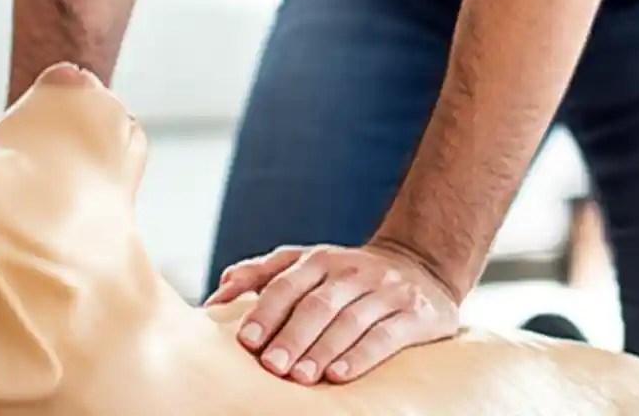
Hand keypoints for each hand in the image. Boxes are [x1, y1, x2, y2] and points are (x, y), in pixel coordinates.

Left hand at [204, 243, 459, 384]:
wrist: (422, 265)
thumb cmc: (348, 276)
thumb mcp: (307, 264)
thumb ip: (262, 275)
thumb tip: (217, 295)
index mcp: (321, 259)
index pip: (288, 284)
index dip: (266, 312)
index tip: (247, 342)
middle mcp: (354, 270)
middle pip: (318, 304)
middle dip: (293, 337)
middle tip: (272, 366)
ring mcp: (387, 290)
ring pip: (350, 321)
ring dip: (323, 350)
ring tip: (301, 378)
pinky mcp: (416, 312)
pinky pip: (387, 335)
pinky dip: (361, 356)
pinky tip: (340, 376)